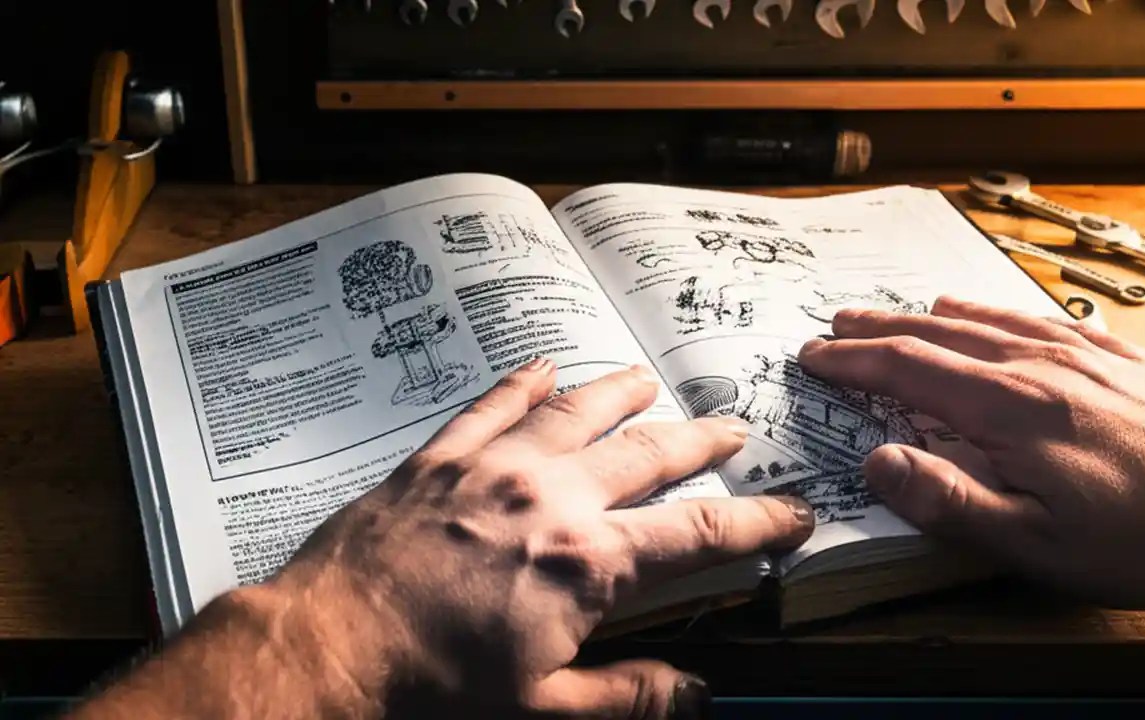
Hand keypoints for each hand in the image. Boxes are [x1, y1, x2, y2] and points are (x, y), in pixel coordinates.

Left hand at [236, 360, 812, 718]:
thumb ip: (629, 696)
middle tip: (733, 430)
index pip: (699, 533)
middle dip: (701, 442)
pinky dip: (522, 381)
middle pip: (649, 455)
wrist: (326, 649)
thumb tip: (695, 692)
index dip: (758, 523)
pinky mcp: (439, 456)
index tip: (792, 513)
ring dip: (621, 394)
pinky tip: (543, 366)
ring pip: (577, 412)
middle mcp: (552, 497)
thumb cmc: (431, 690)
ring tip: (649, 380)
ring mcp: (494, 466)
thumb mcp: (543, 712)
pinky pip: (491, 403)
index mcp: (587, 564)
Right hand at [797, 296, 1144, 636]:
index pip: (908, 369)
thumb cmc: (1140, 541)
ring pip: (985, 319)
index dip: (852, 361)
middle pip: (938, 334)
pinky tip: (984, 312)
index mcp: (1010, 408)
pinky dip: (993, 311)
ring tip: (891, 311)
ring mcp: (1082, 354)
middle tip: (834, 325)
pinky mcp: (1118, 357)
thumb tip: (877, 459)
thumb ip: (949, 500)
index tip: (812, 357)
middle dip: (878, 328)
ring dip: (926, 315)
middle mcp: (1040, 365)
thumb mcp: (1033, 545)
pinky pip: (1038, 317)